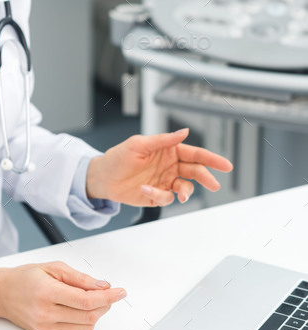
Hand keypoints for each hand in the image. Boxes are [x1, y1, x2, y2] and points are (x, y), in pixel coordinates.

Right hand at [0, 261, 125, 329]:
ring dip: (97, 314)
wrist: (2, 294)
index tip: (120, 292)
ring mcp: (46, 328)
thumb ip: (79, 278)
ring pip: (85, 327)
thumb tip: (102, 286)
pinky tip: (82, 310)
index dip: (108, 297)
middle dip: (105, 305)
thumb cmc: (25, 277)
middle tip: (109, 293)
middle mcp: (46, 313)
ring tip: (94, 300)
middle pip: (89, 316)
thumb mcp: (53, 268)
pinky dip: (85, 322)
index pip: (86, 300)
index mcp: (47, 292)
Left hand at [85, 127, 232, 207]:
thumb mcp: (139, 144)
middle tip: (213, 184)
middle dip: (206, 178)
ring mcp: (164, 181)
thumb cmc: (118, 157)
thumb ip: (163, 140)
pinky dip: (159, 196)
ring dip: (186, 191)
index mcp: (168, 151)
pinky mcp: (156, 196)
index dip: (211, 159)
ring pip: (185, 188)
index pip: (194, 154)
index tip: (225, 165)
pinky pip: (166, 198)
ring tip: (181, 194)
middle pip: (195, 172)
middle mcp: (169, 166)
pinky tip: (146, 190)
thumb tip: (184, 131)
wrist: (103, 177)